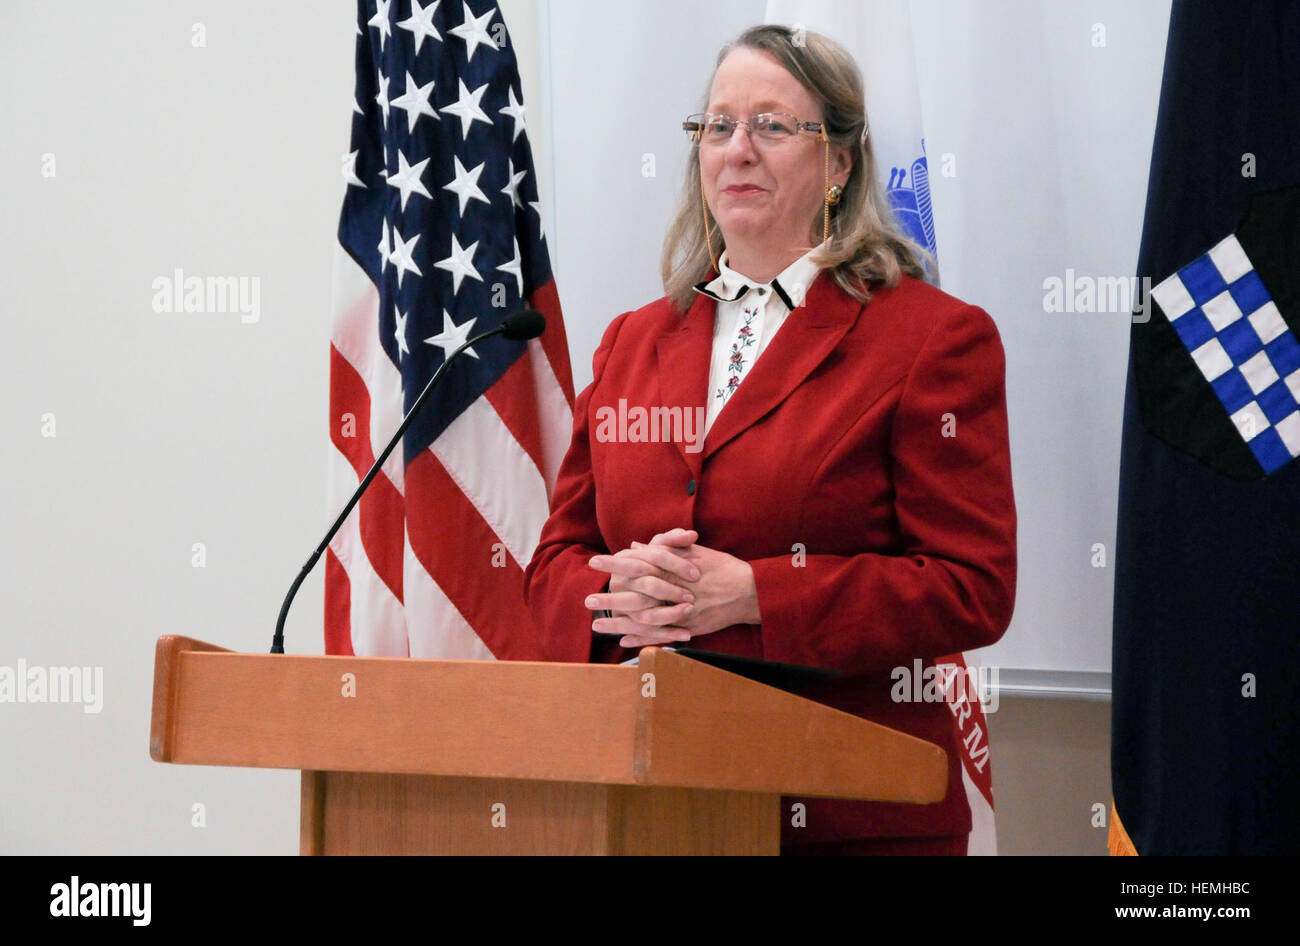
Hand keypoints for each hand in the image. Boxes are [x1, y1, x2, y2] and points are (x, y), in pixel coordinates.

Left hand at [587, 528, 759, 648]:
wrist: (749, 591)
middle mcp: (673, 590)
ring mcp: (680, 612)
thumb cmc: (722, 567)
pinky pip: (660, 635)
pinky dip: (641, 639)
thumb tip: (636, 546)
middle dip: (610, 599)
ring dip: (619, 623)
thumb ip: (663, 549)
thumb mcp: (693, 551)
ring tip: (597, 626)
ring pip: (643, 619)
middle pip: (634, 595)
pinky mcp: (687, 627)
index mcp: (672, 568)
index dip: (614, 564)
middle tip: (587, 600)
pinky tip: (623, 641)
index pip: (636, 564)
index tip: (594, 562)